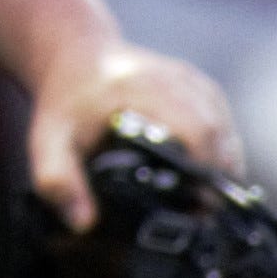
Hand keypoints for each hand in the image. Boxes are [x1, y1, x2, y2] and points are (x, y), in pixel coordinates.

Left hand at [27, 38, 240, 230]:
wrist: (76, 55)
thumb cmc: (65, 100)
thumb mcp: (49, 139)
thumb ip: (57, 179)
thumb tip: (82, 222)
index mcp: (143, 88)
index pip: (197, 132)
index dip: (203, 174)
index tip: (196, 208)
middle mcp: (176, 79)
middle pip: (219, 135)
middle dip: (216, 178)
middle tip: (200, 212)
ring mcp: (193, 80)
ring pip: (227, 132)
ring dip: (221, 168)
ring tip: (200, 197)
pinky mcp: (202, 86)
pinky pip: (225, 125)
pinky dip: (220, 153)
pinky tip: (202, 174)